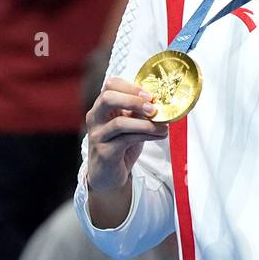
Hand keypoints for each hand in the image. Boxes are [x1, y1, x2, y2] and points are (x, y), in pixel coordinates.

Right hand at [84, 78, 168, 193]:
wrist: (109, 175)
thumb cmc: (120, 146)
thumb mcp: (130, 123)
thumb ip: (138, 111)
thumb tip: (161, 100)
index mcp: (101, 107)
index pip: (110, 85)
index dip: (131, 87)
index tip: (151, 95)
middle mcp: (95, 118)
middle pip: (107, 98)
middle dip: (134, 100)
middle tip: (154, 108)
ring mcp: (98, 135)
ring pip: (119, 123)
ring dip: (146, 124)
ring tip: (163, 127)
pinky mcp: (105, 152)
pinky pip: (126, 140)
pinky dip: (146, 136)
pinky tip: (159, 135)